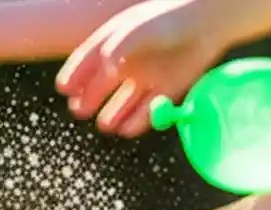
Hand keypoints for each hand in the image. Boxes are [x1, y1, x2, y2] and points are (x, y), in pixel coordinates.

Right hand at [56, 0, 225, 136]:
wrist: (206, 23)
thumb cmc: (167, 20)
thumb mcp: (138, 29)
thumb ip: (119, 47)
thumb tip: (106, 70)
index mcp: (113, 44)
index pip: (86, 62)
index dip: (73, 75)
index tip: (64, 88)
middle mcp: (125, 64)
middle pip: (100, 87)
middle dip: (88, 100)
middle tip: (79, 110)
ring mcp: (144, 78)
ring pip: (122, 104)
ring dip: (112, 115)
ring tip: (105, 124)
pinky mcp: (164, 91)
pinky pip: (146, 112)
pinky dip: (136, 122)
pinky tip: (126, 129)